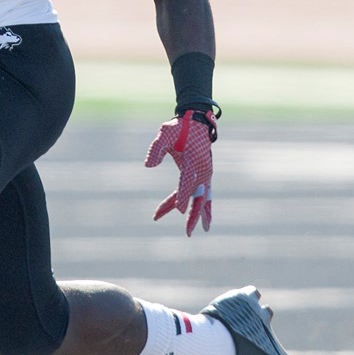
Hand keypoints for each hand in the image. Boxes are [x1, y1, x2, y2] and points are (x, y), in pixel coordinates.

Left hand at [145, 107, 215, 234]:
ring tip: (191, 232)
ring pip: (201, 199)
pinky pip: (199, 193)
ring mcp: (206, 174)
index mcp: (194, 159)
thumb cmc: (179, 127)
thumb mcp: (165, 133)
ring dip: (196, 215)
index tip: (179, 211)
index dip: (183, 197)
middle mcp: (203, 169)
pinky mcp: (204, 175)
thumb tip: (148, 165)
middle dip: (193, 215)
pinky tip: (194, 219)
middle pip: (199, 197)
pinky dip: (195, 205)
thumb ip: (156, 148)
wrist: (197, 122)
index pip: (187, 182)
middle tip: (188, 232)